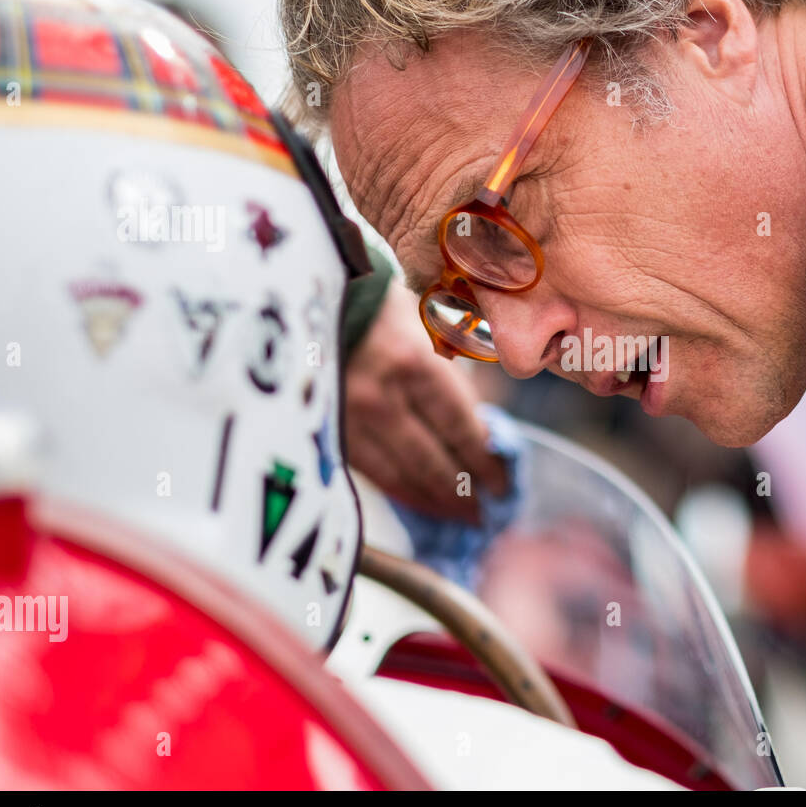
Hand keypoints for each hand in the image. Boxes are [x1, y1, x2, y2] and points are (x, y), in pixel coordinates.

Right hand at [344, 281, 507, 522]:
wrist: (302, 291)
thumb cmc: (376, 298)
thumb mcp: (425, 321)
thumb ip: (452, 375)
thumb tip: (479, 431)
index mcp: (414, 364)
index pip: (461, 430)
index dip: (485, 464)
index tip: (503, 486)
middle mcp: (380, 397)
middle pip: (432, 462)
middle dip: (463, 493)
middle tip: (484, 515)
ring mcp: (347, 418)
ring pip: (399, 476)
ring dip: (433, 501)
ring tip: (458, 515)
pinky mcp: (323, 430)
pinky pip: (369, 472)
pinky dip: (399, 491)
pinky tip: (418, 499)